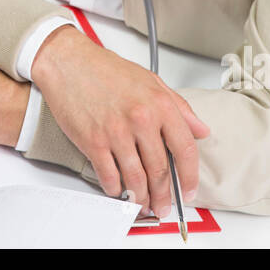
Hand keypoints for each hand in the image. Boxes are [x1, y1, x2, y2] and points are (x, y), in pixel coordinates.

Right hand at [32, 26, 210, 217]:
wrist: (69, 63)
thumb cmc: (106, 69)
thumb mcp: (151, 81)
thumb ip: (179, 107)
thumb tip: (200, 129)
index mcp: (159, 105)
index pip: (185, 149)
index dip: (189, 176)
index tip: (188, 189)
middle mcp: (141, 120)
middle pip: (160, 171)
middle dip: (164, 196)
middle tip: (164, 206)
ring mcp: (116, 133)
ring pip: (136, 179)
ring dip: (142, 198)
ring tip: (144, 204)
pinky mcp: (93, 142)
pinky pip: (109, 176)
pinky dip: (115, 189)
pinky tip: (118, 190)